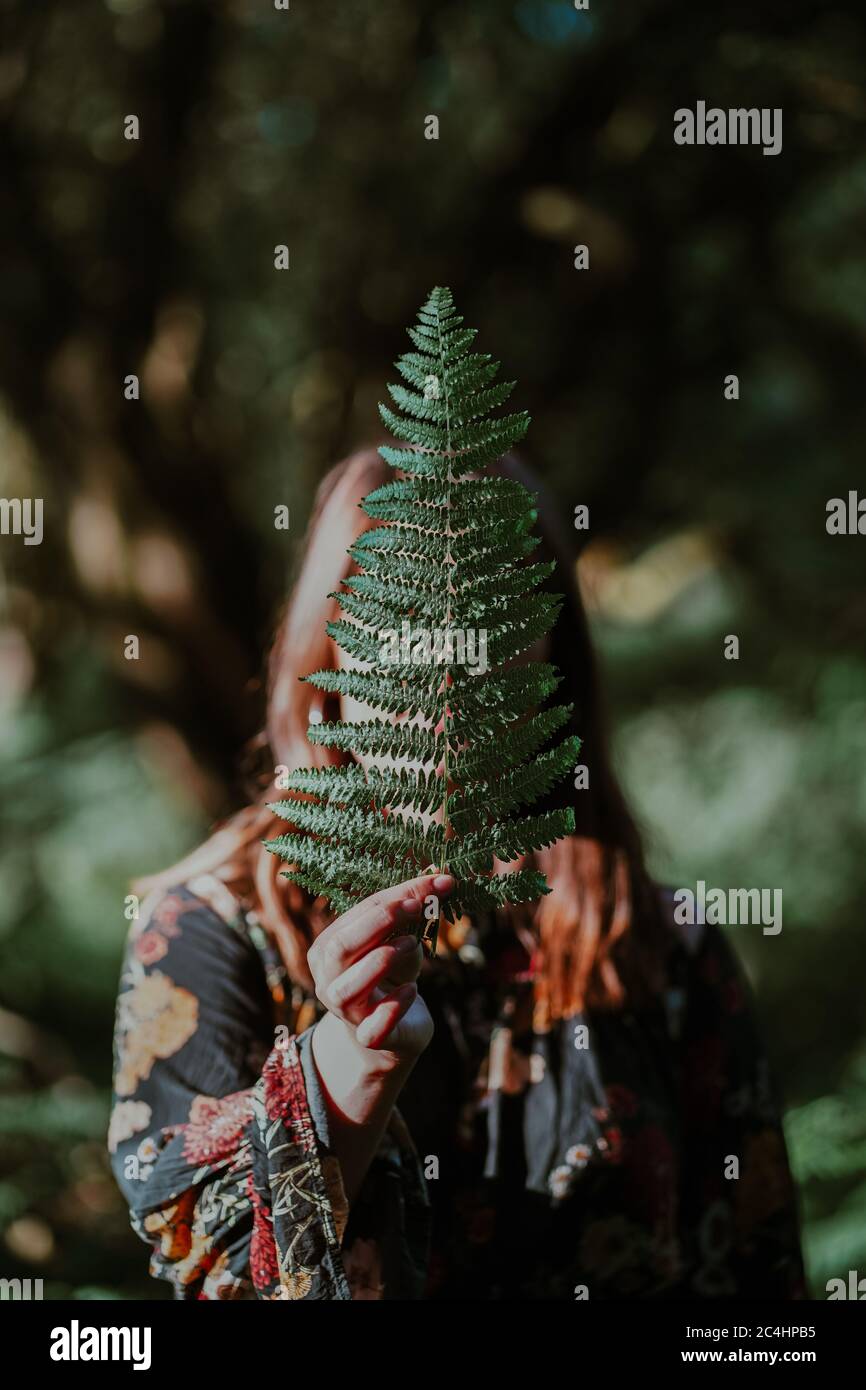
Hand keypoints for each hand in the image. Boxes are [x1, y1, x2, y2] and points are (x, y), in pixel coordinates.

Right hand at [308, 872, 453, 1062]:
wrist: (394, 1031)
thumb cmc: (392, 976)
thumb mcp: (400, 940)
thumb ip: (411, 913)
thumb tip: (440, 877)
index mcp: (328, 948)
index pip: (357, 915)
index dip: (393, 898)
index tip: (433, 883)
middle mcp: (328, 980)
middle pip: (340, 947)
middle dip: (379, 922)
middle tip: (416, 907)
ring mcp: (345, 1013)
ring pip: (348, 988)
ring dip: (381, 960)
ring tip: (412, 943)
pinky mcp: (368, 1038)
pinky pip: (373, 1027)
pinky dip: (393, 1006)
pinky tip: (412, 990)